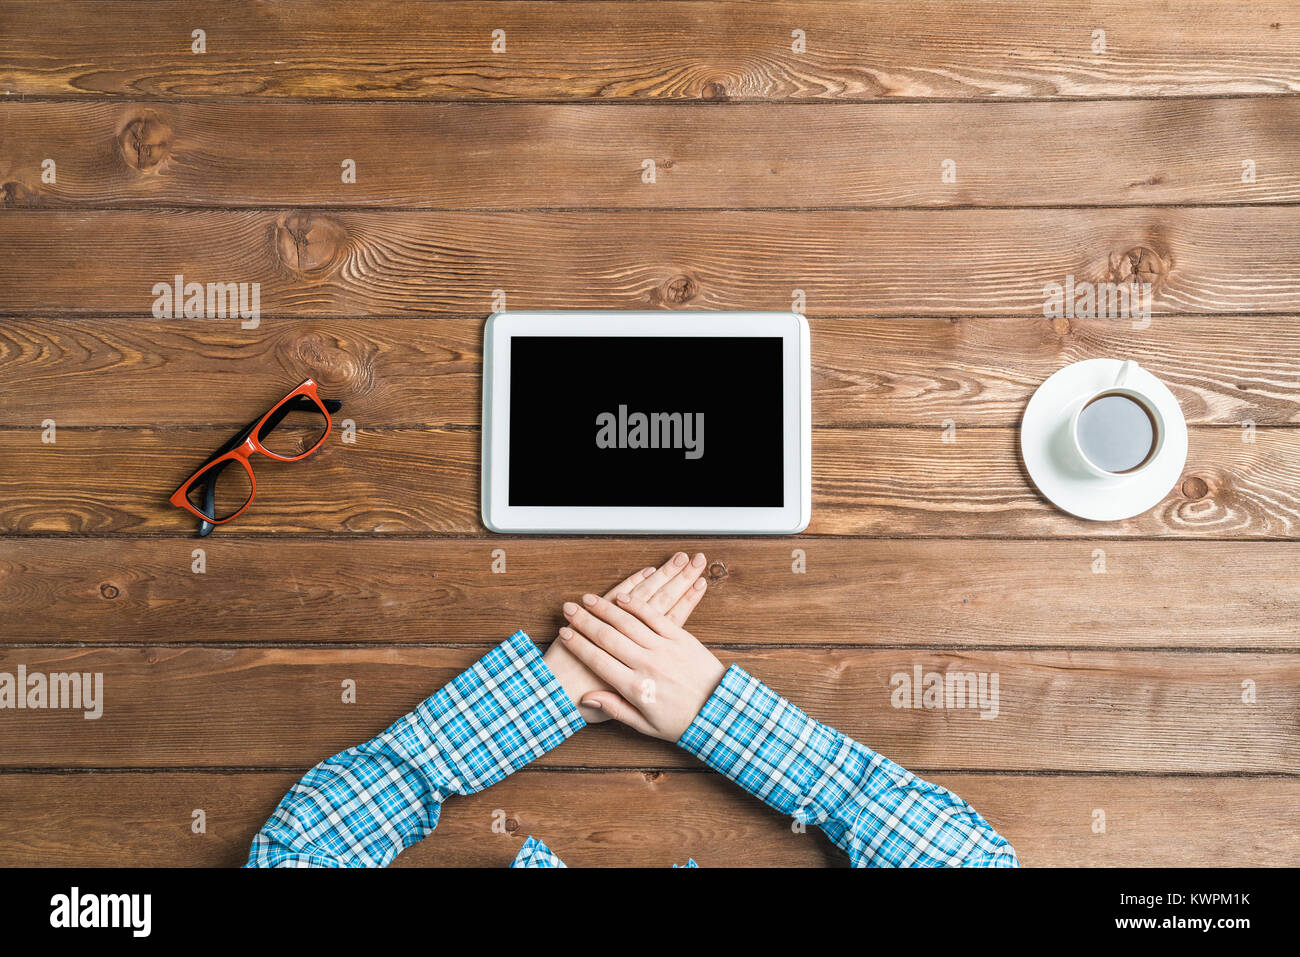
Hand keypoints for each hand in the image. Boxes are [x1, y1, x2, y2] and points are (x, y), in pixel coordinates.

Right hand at [544, 552, 708, 723]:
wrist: (720, 712)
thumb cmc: (681, 722)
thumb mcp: (645, 725)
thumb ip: (615, 709)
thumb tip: (586, 699)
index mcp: (636, 688)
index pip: (598, 661)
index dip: (579, 645)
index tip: (564, 632)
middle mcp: (647, 665)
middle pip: (608, 637)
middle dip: (585, 621)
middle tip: (569, 608)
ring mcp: (664, 648)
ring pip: (629, 622)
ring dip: (605, 608)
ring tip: (588, 599)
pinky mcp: (680, 637)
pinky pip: (655, 616)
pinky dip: (637, 605)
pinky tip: (621, 596)